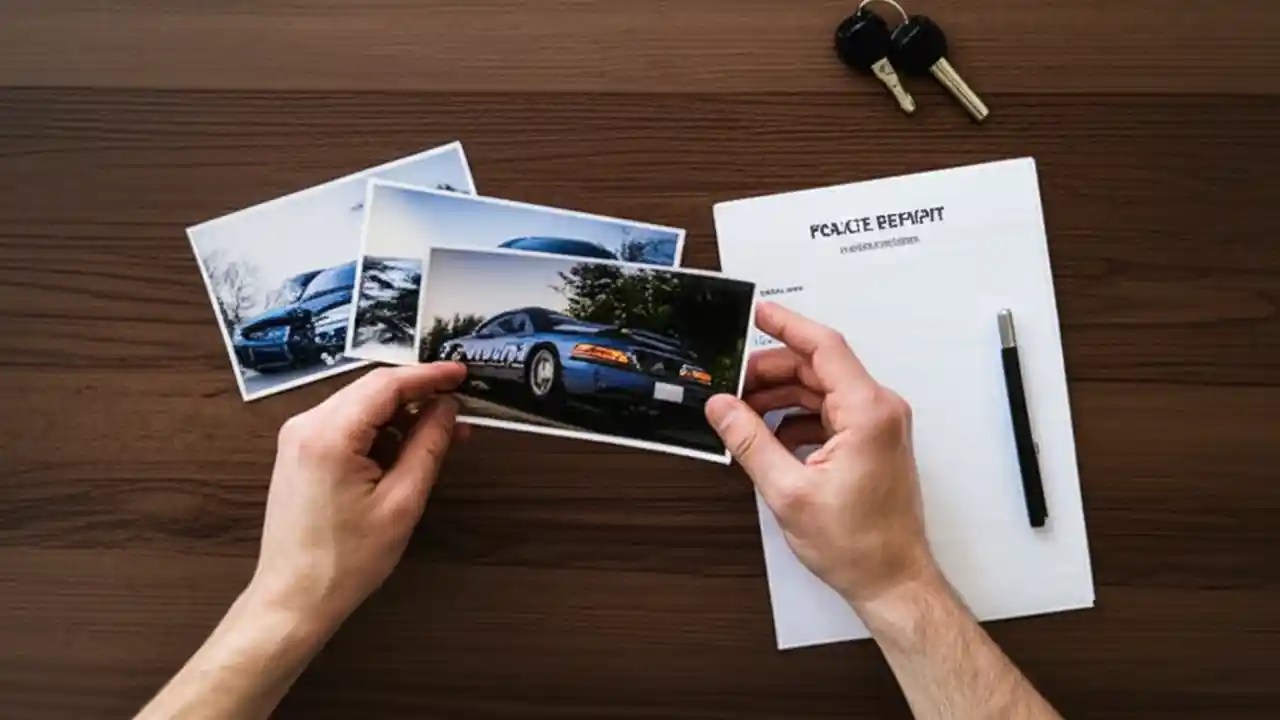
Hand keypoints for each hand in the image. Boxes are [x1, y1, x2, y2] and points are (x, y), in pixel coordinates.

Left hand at [247, 362, 467, 633]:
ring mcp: (299, 437)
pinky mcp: (300, 452)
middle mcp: (306, 425)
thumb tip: (447, 408)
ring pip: (361, 406)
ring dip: (402, 415)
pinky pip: (347, 425)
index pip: (386, 384)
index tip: (462, 373)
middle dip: (419, 394)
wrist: (294, 599)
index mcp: (328, 434)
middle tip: (461, 405)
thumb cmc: (348, 560)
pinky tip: (409, 448)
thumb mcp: (401, 503)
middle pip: (372, 389)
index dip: (429, 375)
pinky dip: (380, 431)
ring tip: (444, 434)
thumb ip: (427, 446)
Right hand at [704, 302, 937, 609]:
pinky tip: (769, 440)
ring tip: (743, 416)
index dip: (787, 325)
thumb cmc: (860, 545)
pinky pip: (827, 413)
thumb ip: (750, 441)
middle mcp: (879, 411)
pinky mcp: (871, 442)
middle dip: (770, 372)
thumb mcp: (788, 491)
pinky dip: (796, 420)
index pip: (824, 346)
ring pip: (819, 391)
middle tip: (732, 385)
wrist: (892, 579)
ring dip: (780, 399)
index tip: (758, 312)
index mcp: (867, 412)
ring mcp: (878, 426)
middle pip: (817, 368)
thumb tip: (723, 408)